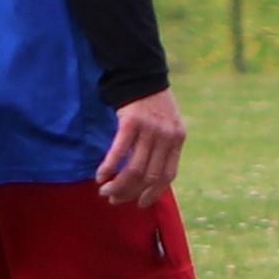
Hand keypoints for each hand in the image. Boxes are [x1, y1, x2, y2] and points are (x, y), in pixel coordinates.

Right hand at [93, 92, 182, 212]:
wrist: (141, 75)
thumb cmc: (152, 104)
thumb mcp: (168, 125)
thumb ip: (162, 147)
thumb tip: (149, 176)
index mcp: (177, 140)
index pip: (168, 175)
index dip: (154, 192)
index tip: (141, 204)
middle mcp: (166, 137)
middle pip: (149, 176)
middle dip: (131, 192)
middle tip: (114, 200)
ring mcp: (149, 130)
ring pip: (134, 168)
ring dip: (118, 185)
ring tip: (105, 192)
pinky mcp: (131, 122)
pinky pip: (119, 151)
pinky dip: (109, 167)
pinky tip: (100, 176)